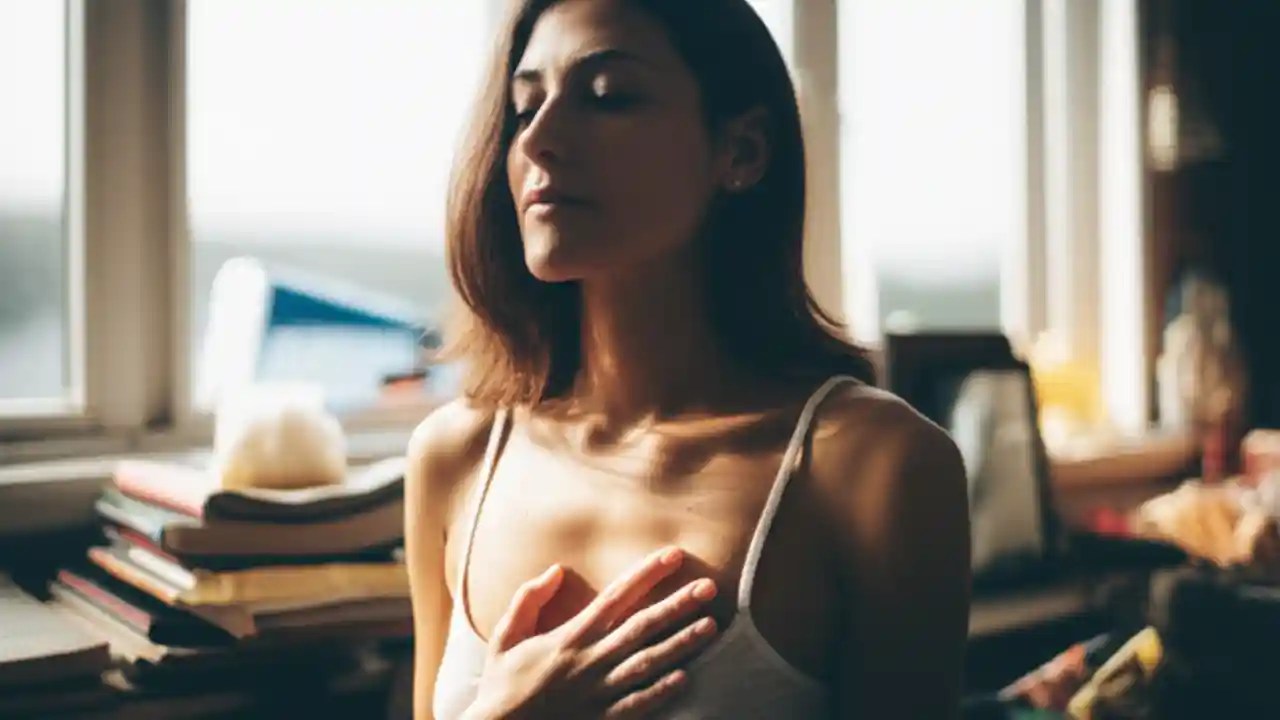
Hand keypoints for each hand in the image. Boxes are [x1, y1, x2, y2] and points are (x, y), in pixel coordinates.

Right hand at [463, 547, 718, 719]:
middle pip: (642, 626)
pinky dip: (662, 690)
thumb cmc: (501, 686)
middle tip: (709, 587)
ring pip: (648, 662)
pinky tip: (686, 676)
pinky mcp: (603, 718)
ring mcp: (599, 692)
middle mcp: (590, 661)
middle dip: (678, 605)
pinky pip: (639, 703)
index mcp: (570, 637)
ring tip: (711, 626)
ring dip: (682, 644)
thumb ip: (527, 600)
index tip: (674, 555)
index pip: (617, 596)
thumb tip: (556, 569)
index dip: (647, 574)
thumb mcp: (503, 637)